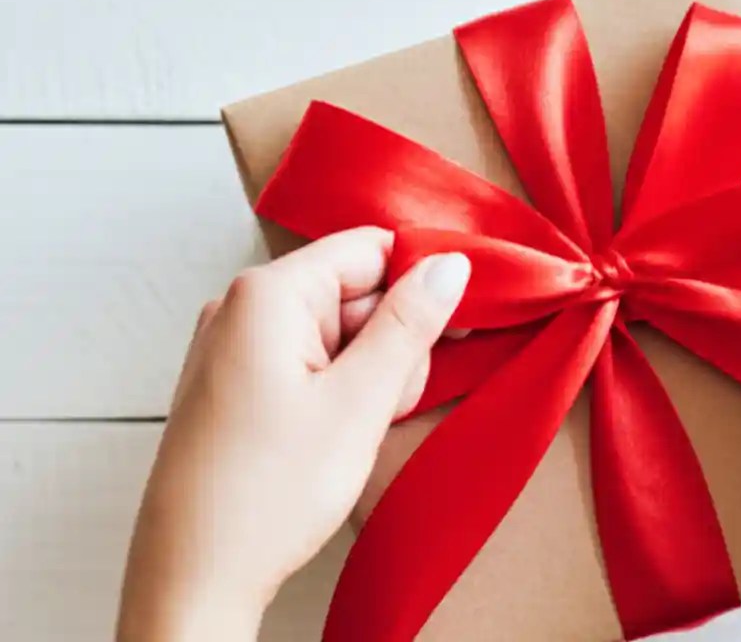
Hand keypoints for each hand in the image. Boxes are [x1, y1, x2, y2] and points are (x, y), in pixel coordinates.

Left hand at [117, 227, 469, 640]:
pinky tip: (339, 436)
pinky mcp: (239, 386)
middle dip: (392, 340)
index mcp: (267, 295)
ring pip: (339, 333)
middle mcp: (243, 309)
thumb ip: (408, 325)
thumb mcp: (358, 403)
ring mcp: (237, 349)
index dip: (421, 278)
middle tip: (389, 401)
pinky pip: (311, 364)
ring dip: (370, 374)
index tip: (460, 317)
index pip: (369, 248)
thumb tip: (450, 265)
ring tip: (358, 429)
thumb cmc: (264, 495)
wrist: (195, 578)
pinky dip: (341, 393)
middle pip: (355, 291)